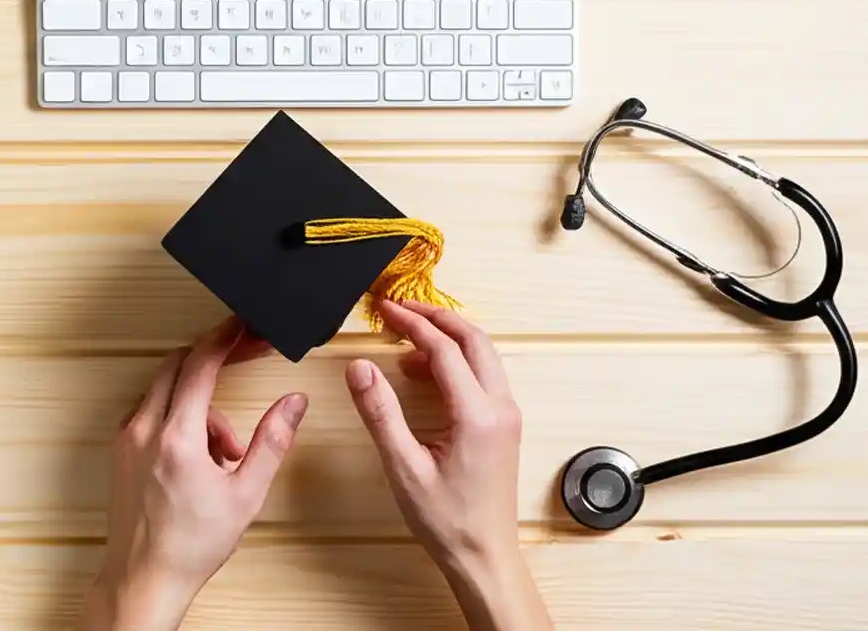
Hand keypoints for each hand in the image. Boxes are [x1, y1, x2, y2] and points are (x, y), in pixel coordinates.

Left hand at [83, 317, 308, 630]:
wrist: (145, 579)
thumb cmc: (191, 545)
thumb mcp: (246, 495)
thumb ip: (272, 441)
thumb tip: (293, 403)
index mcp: (177, 439)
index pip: (199, 364)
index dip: (226, 337)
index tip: (244, 325)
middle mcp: (144, 431)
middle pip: (178, 364)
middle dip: (214, 356)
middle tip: (246, 356)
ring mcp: (127, 439)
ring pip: (165, 389)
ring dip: (200, 399)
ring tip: (226, 448)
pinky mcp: (121, 450)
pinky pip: (152, 411)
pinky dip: (180, 416)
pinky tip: (200, 453)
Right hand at [345, 299, 551, 630]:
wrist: (484, 557)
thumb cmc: (447, 521)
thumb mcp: (403, 467)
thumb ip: (380, 412)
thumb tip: (360, 368)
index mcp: (477, 415)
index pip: (443, 349)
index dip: (411, 324)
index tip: (385, 310)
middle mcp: (500, 408)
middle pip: (473, 339)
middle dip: (435, 317)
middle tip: (400, 309)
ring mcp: (507, 415)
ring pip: (483, 355)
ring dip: (448, 337)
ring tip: (406, 337)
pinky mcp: (504, 425)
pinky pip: (484, 375)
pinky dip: (456, 360)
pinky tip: (424, 372)